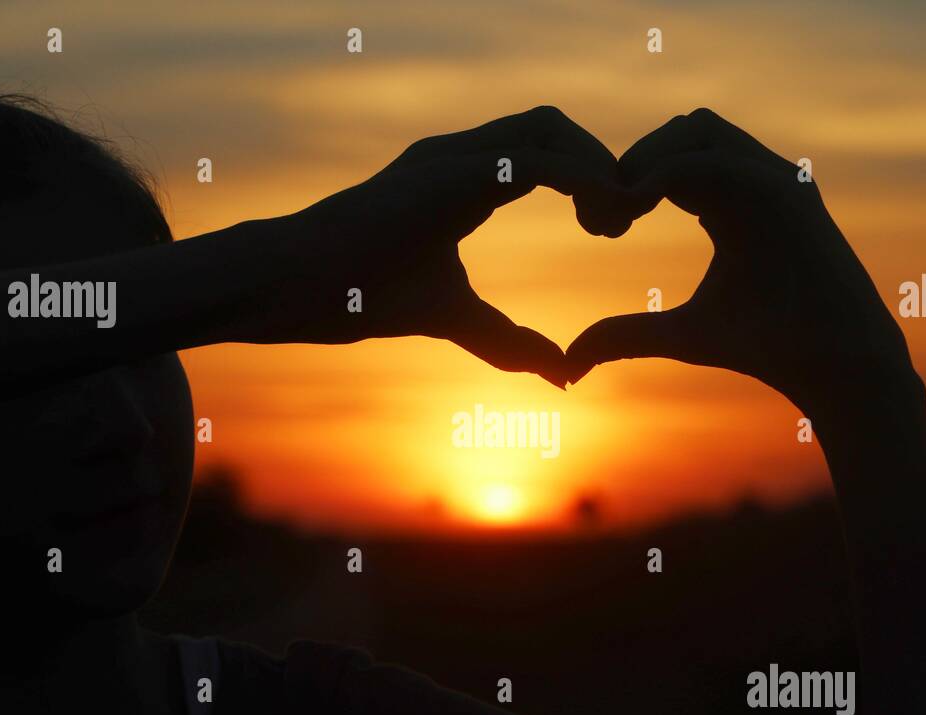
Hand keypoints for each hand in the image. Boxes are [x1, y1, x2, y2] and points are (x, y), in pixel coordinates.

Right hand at [286, 106, 635, 388]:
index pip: (548, 152)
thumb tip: (564, 376)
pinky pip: (530, 156)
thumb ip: (510, 342)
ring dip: (594, 165)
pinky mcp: (446, 171)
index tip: (611, 230)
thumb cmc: (366, 295)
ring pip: (548, 127)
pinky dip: (576, 176)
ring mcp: (453, 156)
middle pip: (557, 128)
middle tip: (620, 226)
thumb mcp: (457, 321)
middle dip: (603, 165)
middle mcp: (464, 155)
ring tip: (608, 223)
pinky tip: (593, 217)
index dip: (591, 179)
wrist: (305, 287)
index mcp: (469, 179)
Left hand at [566, 109, 916, 414]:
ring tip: (619, 209)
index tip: (595, 226)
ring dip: (647, 158)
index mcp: (729, 203)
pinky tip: (641, 208)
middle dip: (628, 162)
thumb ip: (627, 336)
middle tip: (599, 217)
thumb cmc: (767, 350)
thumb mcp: (680, 337)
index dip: (623, 180)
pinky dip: (671, 171)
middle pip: (678, 131)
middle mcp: (753, 182)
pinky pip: (720, 157)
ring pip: (697, 129)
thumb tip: (571, 362)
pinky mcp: (789, 193)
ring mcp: (774, 181)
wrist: (834, 369)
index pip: (667, 158)